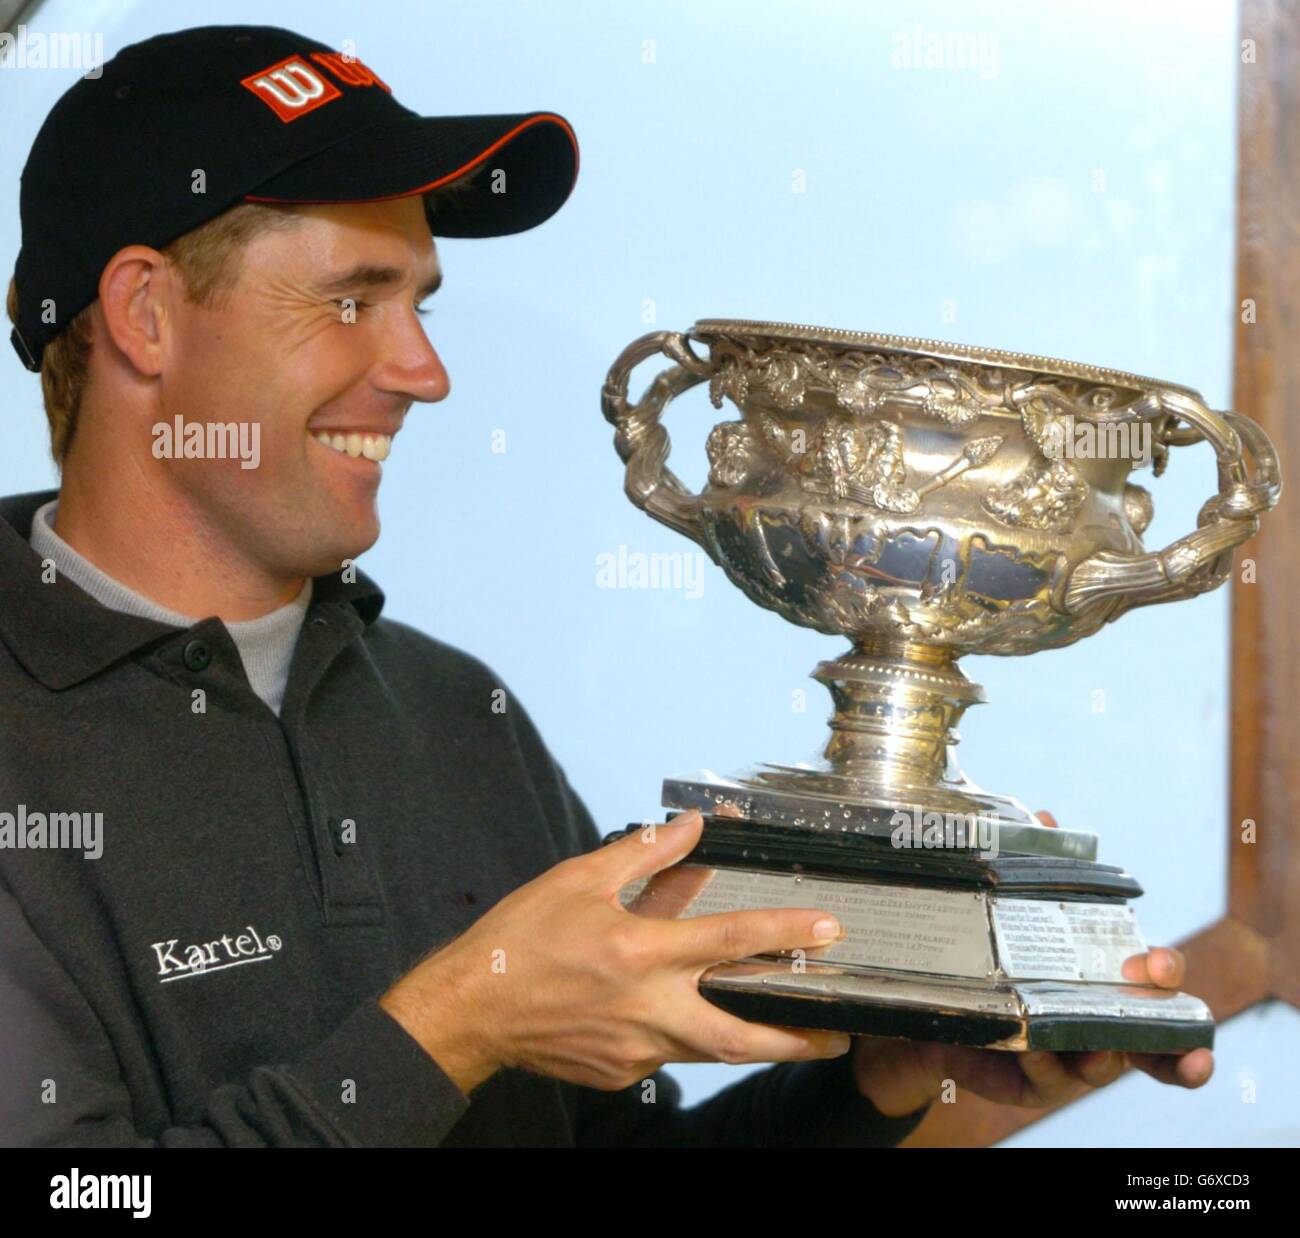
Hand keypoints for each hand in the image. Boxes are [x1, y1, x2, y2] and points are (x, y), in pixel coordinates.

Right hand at [379, 809, 851, 1095]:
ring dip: (753, 1042)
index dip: (786, 933)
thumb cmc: (520, 940)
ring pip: (710, 1051)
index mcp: (640, 951)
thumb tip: (689, 827)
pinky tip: (678, 1017)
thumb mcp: (580, 880)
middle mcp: (646, 1007)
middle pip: (740, 1033)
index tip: (828, 929)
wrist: (471, 1009)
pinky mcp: (619, 1073)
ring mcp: (634, 1048)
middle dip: (796, 1036)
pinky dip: (682, 1036)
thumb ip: (644, 855)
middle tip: (838, 1031)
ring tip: (788, 1034)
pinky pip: (665, 1055)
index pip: (731, 939)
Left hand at [849, 809, 1214, 1116]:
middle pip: (1153, 1039)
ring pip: (1101, 1066)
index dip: (1167, 974)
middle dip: (1177, 1044)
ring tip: (1099, 1047)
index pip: (1153, 979)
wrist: (923, 1004)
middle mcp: (1093, 1019)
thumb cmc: (981, 952)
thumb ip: (1031, 864)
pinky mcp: (1027, 1081)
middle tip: (1187, 1045)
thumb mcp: (1004, 905)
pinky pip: (1045, 1081)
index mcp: (1099, 975)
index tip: (1160, 966)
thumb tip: (1046, 820)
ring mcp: (1066, 1055)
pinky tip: (1032, 1048)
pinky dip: (1043, 1065)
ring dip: (1104, 1059)